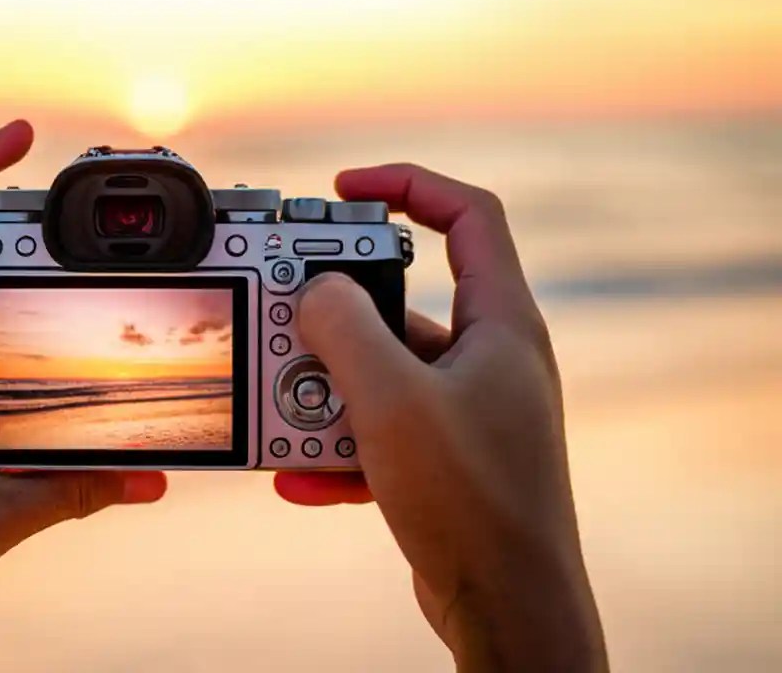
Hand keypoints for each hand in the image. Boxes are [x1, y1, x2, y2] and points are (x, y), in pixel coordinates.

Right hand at [275, 165, 606, 671]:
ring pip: (383, 372)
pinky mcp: (448, 457)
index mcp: (500, 324)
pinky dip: (341, 448)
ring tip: (284, 409)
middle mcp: (491, 359)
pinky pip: (382, 431)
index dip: (407, 185)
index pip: (468, 215)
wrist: (508, 607)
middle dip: (337, 312)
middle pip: (403, 299)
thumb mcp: (392, 400)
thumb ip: (346, 329)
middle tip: (287, 315)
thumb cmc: (472, 502)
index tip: (344, 187)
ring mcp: (470, 410)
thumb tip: (318, 291)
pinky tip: (301, 476)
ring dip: (328, 389)